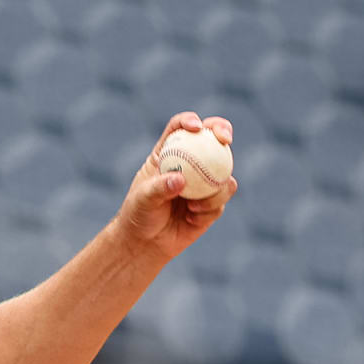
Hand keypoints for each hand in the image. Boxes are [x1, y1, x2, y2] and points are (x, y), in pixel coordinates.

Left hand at [111, 111, 238, 260]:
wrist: (147, 243)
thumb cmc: (139, 215)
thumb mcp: (142, 199)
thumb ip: (159, 188)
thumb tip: (179, 179)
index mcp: (167, 154)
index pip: (179, 129)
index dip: (189, 121)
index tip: (196, 126)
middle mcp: (189, 163)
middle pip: (210, 137)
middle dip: (222, 130)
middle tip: (225, 139)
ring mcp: (204, 181)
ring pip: (223, 171)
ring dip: (215, 187)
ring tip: (193, 206)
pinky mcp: (213, 202)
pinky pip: (222, 198)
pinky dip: (210, 208)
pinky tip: (193, 218)